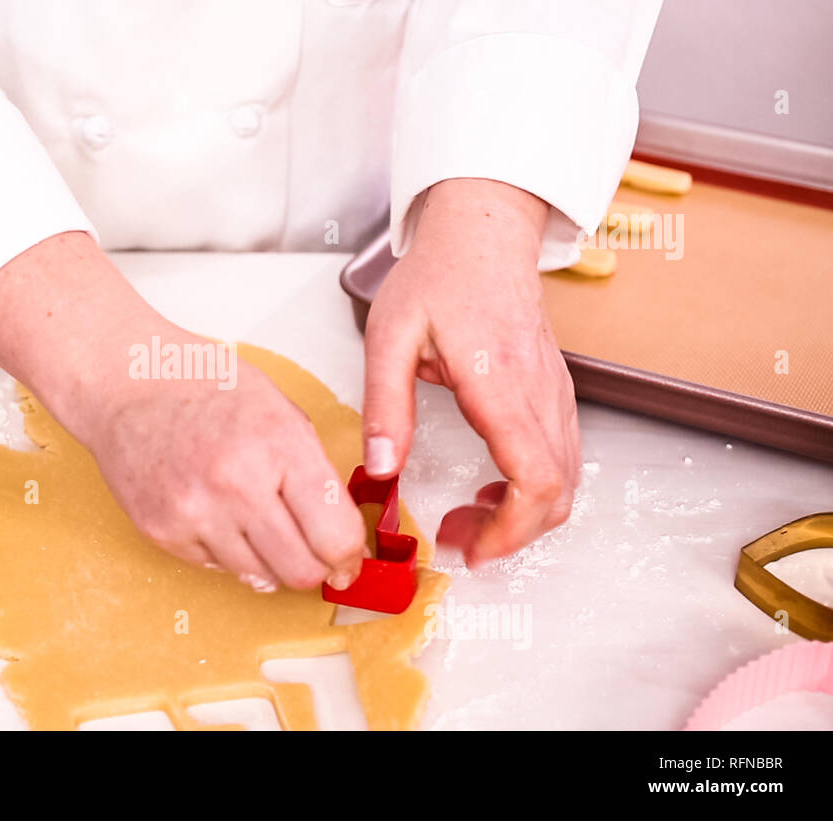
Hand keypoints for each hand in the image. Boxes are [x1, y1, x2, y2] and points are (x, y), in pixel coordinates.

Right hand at [81, 342, 367, 590]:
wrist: (125, 382)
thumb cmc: (204, 386)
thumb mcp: (281, 411)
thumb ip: (314, 471)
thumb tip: (341, 532)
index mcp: (280, 446)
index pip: (336, 535)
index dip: (350, 556)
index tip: (349, 560)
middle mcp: (237, 486)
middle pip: (301, 572)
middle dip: (316, 569)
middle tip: (314, 556)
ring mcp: (195, 513)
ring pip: (259, 578)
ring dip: (269, 561)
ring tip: (257, 522)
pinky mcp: (161, 531)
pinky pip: (215, 567)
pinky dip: (226, 550)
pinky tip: (217, 512)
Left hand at [361, 179, 580, 566]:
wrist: (483, 232)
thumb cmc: (438, 277)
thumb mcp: (390, 337)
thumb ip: (386, 406)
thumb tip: (382, 469)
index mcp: (500, 384)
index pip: (535, 479)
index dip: (511, 530)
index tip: (473, 550)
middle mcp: (540, 393)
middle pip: (558, 493)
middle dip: (512, 535)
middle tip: (458, 542)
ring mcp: (555, 393)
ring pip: (565, 480)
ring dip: (520, 515)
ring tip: (464, 520)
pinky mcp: (554, 392)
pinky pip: (560, 457)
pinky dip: (530, 488)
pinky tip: (487, 489)